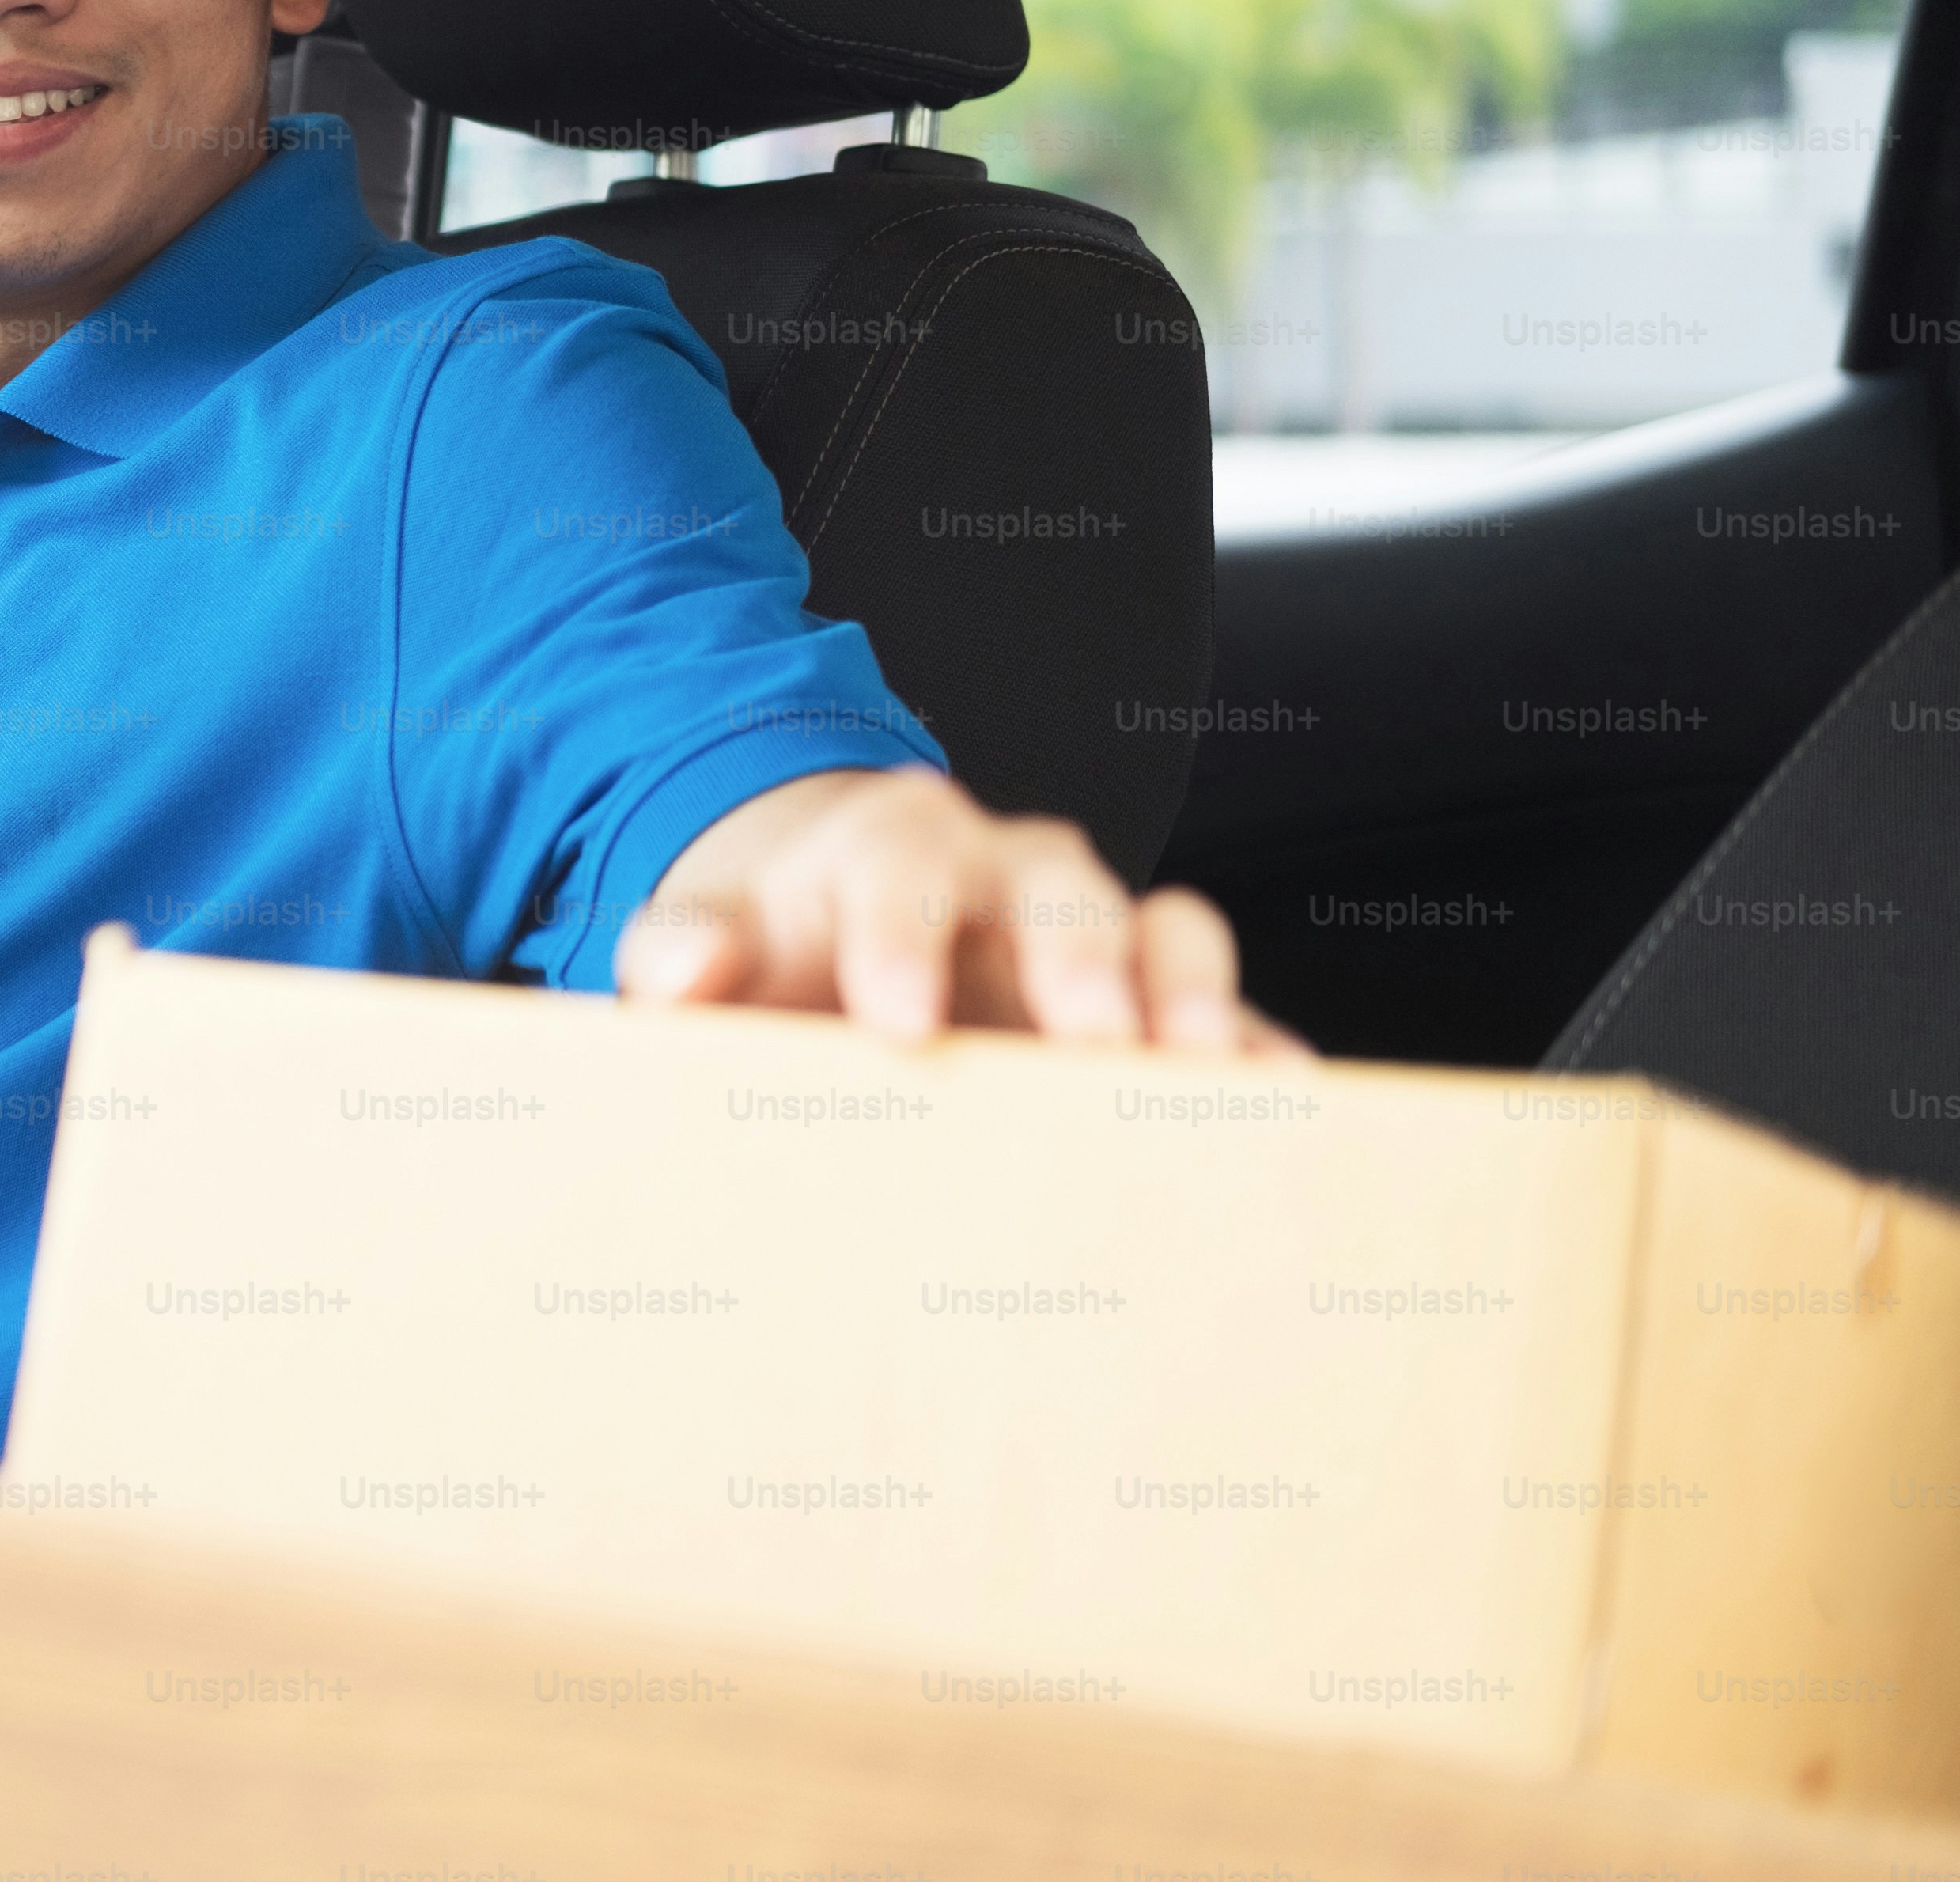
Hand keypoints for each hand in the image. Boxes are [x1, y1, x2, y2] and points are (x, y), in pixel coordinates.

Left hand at [614, 767, 1306, 1054]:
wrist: (834, 939)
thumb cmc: (777, 951)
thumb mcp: (709, 940)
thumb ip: (680, 952)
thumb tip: (676, 980)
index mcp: (891, 849)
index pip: (899, 867)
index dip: (902, 934)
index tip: (899, 1023)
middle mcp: (1010, 872)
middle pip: (1060, 883)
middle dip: (1079, 958)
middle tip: (1091, 1044)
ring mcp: (1094, 932)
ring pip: (1165, 928)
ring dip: (1191, 997)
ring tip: (1212, 1076)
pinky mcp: (1150, 1002)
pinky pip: (1221, 1010)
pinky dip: (1257, 1052)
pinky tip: (1284, 1111)